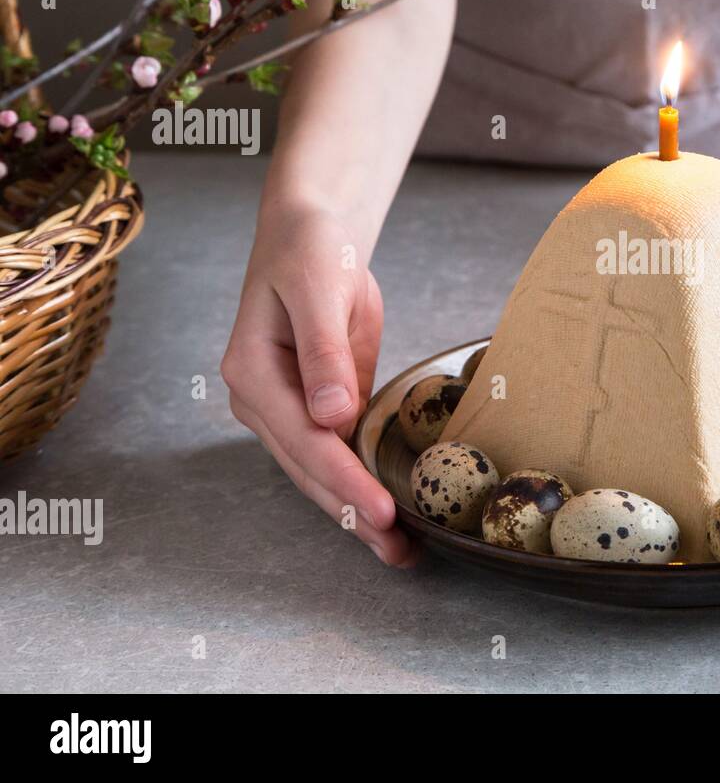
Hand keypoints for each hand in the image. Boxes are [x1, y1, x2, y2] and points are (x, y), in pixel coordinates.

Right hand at [221, 202, 414, 564]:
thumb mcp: (319, 287)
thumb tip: (332, 416)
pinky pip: (337, 454)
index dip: (344, 479)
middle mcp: (263, 402)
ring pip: (320, 472)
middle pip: (310, 469)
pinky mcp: (316, 409)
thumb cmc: (312, 251)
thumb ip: (324, 353)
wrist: (313, 236)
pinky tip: (389, 513)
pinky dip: (361, 483)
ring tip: (399, 551)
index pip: (305, 440)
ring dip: (356, 511)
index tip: (380, 513)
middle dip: (353, 512)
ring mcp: (287, 410)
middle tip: (397, 550)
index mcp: (253, 374)